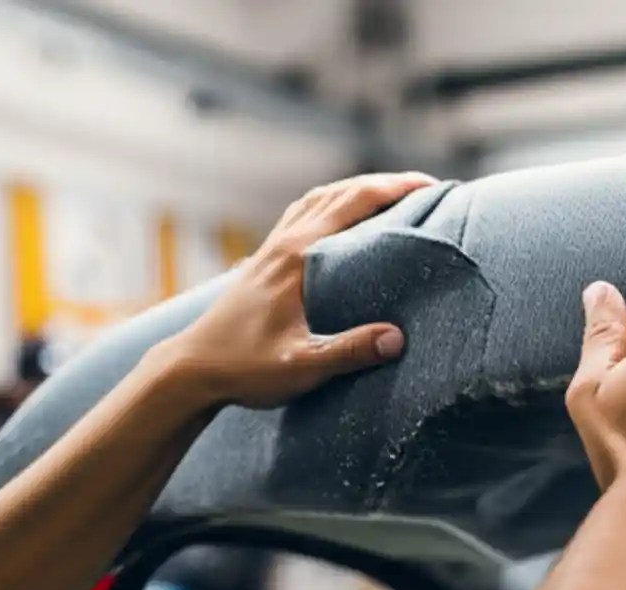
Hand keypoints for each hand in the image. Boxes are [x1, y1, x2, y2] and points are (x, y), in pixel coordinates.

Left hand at [161, 171, 435, 408]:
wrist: (191, 370)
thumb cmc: (243, 369)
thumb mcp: (300, 367)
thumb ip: (348, 352)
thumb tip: (398, 338)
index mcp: (298, 257)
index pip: (354, 204)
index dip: (396, 189)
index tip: (433, 188)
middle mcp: (284, 243)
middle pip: (341, 192)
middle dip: (387, 183)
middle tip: (428, 187)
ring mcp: (271, 249)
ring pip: (320, 198)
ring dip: (358, 188)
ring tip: (393, 195)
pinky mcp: (264, 260)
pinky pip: (302, 214)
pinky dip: (331, 203)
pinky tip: (341, 217)